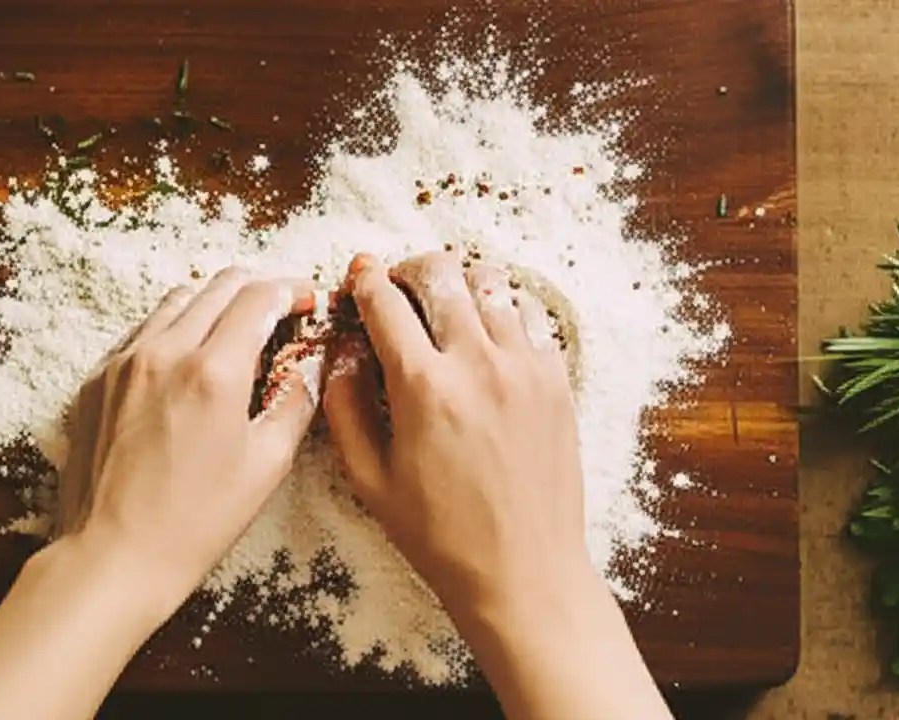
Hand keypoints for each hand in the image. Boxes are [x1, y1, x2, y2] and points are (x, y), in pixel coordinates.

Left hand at [61, 268, 318, 610]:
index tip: (306, 298)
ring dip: (213, 304)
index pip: (258, 296)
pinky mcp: (96, 381)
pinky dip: (172, 331)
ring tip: (234, 332)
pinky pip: (140, 333)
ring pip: (176, 302)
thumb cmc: (193, 522)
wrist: (113, 556)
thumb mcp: (266, 465)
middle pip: (217, 285)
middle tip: (278, 309)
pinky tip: (187, 362)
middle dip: (256, 288)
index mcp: (213, 371)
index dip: (291, 289)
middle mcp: (163, 352)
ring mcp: (122, 363)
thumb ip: (295, 402)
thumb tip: (309, 368)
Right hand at [324, 251, 669, 719]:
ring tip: (443, 305)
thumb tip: (341, 352)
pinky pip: (530, 315)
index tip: (358, 274)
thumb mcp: (370, 480)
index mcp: (424, 388)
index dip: (364, 279)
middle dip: (409, 268)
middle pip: (441, 273)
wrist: (524, 572)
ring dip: (459, 283)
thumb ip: (345, 408)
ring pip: (491, 283)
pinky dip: (502, 309)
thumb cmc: (441, 536)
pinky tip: (486, 334)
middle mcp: (478, 364)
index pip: (386, 302)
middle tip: (397, 285)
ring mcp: (526, 368)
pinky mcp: (557, 380)